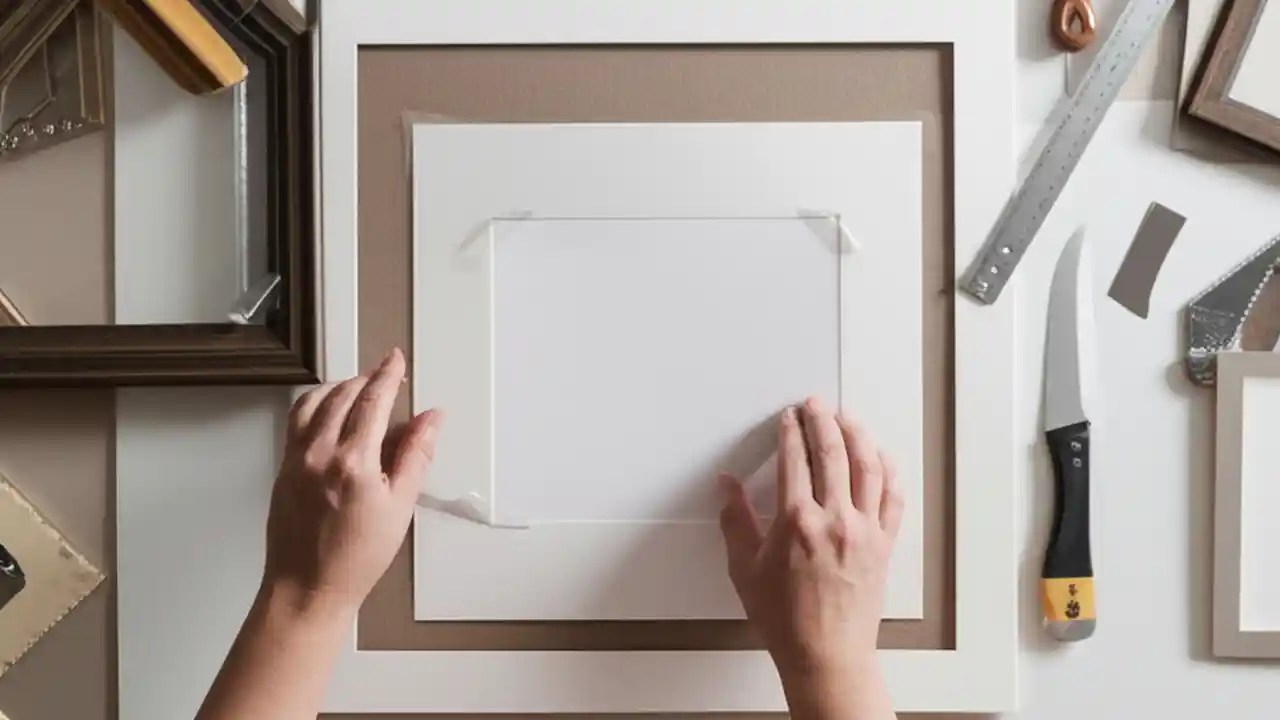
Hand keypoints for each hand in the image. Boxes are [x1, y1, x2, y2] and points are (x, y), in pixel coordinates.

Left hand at [262, 348, 442, 614]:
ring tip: (358, 388)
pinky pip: (297, 420)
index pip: (373, 401)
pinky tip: (328, 410)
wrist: (307, 589)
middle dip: (367, 378)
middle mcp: (319, 453)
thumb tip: (431, 418)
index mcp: (353, 462)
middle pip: (343, 395)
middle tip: (386, 376)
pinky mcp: (283, 469)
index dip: (388, 375)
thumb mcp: (400, 507)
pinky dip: (315, 404)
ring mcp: (295, 459)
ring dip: (339, 387)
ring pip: (314, 402)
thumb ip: (415, 455)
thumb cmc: (357, 558)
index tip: (397, 359)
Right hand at [718, 397, 902, 688]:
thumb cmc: (785, 619)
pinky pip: (893, 497)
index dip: (791, 431)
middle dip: (823, 420)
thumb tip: (727, 486)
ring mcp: (864, 530)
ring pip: (868, 467)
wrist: (825, 654)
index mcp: (797, 522)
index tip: (788, 417)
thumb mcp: (744, 568)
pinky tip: (880, 456)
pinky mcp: (884, 544)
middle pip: (833, 453)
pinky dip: (888, 470)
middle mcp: (835, 520)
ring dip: (857, 435)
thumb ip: (735, 520)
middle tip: (815, 404)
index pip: (795, 459)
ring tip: (848, 418)